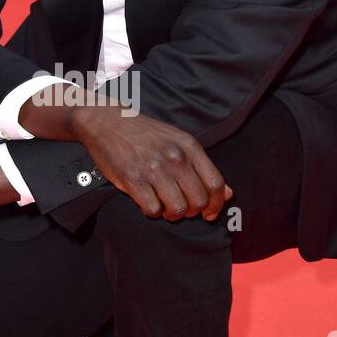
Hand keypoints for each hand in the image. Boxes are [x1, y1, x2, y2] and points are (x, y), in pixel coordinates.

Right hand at [71, 107, 232, 220]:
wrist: (108, 122)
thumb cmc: (145, 134)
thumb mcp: (179, 142)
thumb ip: (203, 168)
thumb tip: (228, 194)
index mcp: (189, 147)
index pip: (215, 183)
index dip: (216, 204)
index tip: (210, 213)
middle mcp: (174, 158)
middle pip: (198, 200)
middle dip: (193, 212)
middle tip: (182, 209)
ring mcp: (154, 169)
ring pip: (177, 209)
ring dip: (172, 214)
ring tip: (165, 207)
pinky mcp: (133, 179)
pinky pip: (153, 210)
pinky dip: (152, 212)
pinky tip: (148, 202)